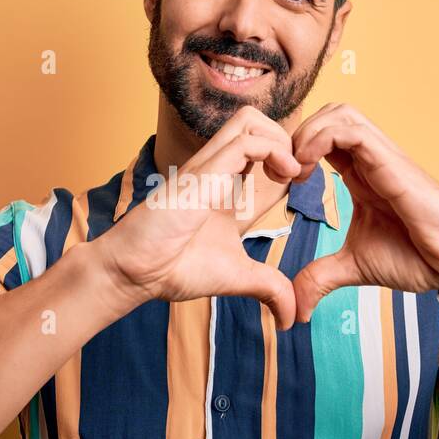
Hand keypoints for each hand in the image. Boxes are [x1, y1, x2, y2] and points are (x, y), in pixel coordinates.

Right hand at [98, 106, 304, 330]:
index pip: (265, 154)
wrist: (135, 272)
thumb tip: (290, 318)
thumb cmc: (174, 268)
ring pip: (250, 120)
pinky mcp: (202, 172)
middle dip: (287, 138)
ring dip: (281, 140)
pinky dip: (274, 150)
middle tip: (299, 173)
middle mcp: (218, 170)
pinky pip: (245, 141)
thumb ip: (268, 288)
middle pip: (256, 122)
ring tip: (292, 172)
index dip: (290, 161)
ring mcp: (209, 167)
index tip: (303, 184)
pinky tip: (285, 178)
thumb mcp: (237, 277)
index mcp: (227, 188)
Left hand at [288, 103, 438, 323]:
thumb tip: (296, 308)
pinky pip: (353, 131)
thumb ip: (322, 278)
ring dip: (308, 132)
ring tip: (295, 169)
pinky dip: (322, 139)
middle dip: (298, 133)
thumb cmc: (417, 256)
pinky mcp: (392, 163)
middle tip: (283, 171)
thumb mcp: (355, 267)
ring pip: (340, 112)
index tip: (281, 183)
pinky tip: (308, 170)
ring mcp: (381, 157)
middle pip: (329, 113)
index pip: (322, 137)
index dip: (294, 150)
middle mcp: (370, 159)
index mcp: (360, 174)